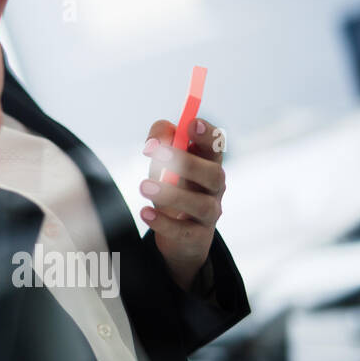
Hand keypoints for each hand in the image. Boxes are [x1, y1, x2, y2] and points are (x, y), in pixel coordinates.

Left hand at [138, 116, 226, 291]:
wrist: (179, 235)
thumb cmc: (173, 187)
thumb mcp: (164, 162)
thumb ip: (161, 139)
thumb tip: (156, 138)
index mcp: (208, 163)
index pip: (216, 145)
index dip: (207, 134)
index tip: (191, 123)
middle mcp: (214, 188)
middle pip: (212, 174)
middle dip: (188, 163)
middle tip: (157, 154)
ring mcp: (209, 213)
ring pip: (201, 205)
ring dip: (171, 194)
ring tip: (143, 186)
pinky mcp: (197, 237)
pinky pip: (184, 231)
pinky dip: (163, 222)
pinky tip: (145, 212)